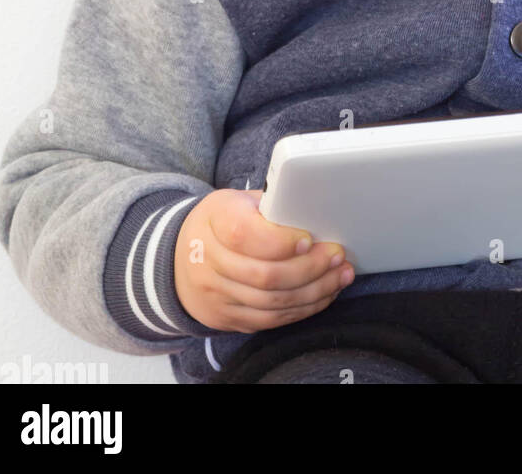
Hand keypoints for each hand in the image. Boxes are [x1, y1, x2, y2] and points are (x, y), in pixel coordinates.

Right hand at [174, 188, 354, 332]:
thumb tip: (317, 211)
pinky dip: (302, 309)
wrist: (180, 256)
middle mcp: (209, 260)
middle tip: (337, 256)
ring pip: (271, 302)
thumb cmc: (222, 221)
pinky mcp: (226, 317)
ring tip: (341, 275)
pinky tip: (323, 294)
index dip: (281, 241)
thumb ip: (272, 205)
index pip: (244, 235)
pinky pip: (269, 320)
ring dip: (314, 291)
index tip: (309, 239)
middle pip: (264, 275)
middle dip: (310, 268)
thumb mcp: (239, 201)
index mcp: (215, 220)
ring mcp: (216, 294)